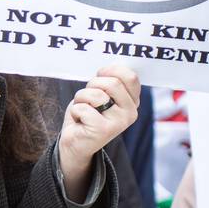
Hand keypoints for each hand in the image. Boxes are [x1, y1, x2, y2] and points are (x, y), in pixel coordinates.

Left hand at [58, 65, 139, 198]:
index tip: (100, 74)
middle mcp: (131, 112)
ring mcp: (119, 122)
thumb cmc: (87, 114)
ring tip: (83, 111)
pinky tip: (80, 122)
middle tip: (88, 99)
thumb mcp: (101, 94)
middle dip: (92, 85)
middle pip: (111, 83)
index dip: (111, 70)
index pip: (130, 76)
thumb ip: (109, 82)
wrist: (76, 142)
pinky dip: (75, 112)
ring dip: (81, 99)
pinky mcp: (103, 130)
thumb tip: (113, 65)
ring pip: (95, 94)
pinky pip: (83, 108)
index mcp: (132, 101)